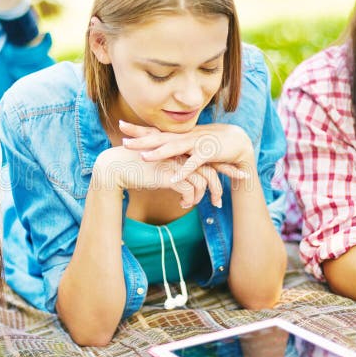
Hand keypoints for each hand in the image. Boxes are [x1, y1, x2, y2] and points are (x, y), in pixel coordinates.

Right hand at [94, 146, 222, 208]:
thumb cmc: (136, 168)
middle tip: (220, 202)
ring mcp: (176, 164)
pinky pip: (189, 190)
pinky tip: (182, 204)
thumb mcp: (159, 168)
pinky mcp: (169, 175)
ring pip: (203, 182)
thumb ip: (173, 171)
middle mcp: (181, 155)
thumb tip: (183, 184)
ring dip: (201, 197)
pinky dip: (189, 200)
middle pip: (211, 169)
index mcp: (181, 151)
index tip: (238, 174)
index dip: (223, 167)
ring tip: (194, 204)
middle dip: (221, 186)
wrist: (117, 166)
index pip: (207, 158)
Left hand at [119, 120, 253, 182]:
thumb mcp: (190, 145)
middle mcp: (184, 138)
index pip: (155, 131)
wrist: (237, 141)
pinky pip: (193, 164)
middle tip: (124, 141)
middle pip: (159, 138)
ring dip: (158, 153)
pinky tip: (173, 178)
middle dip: (141, 140)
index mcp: (178, 136)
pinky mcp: (207, 153)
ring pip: (174, 148)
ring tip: (142, 157)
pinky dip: (183, 171)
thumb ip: (175, 148)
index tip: (120, 125)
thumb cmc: (210, 145)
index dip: (138, 129)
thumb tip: (158, 150)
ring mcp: (196, 144)